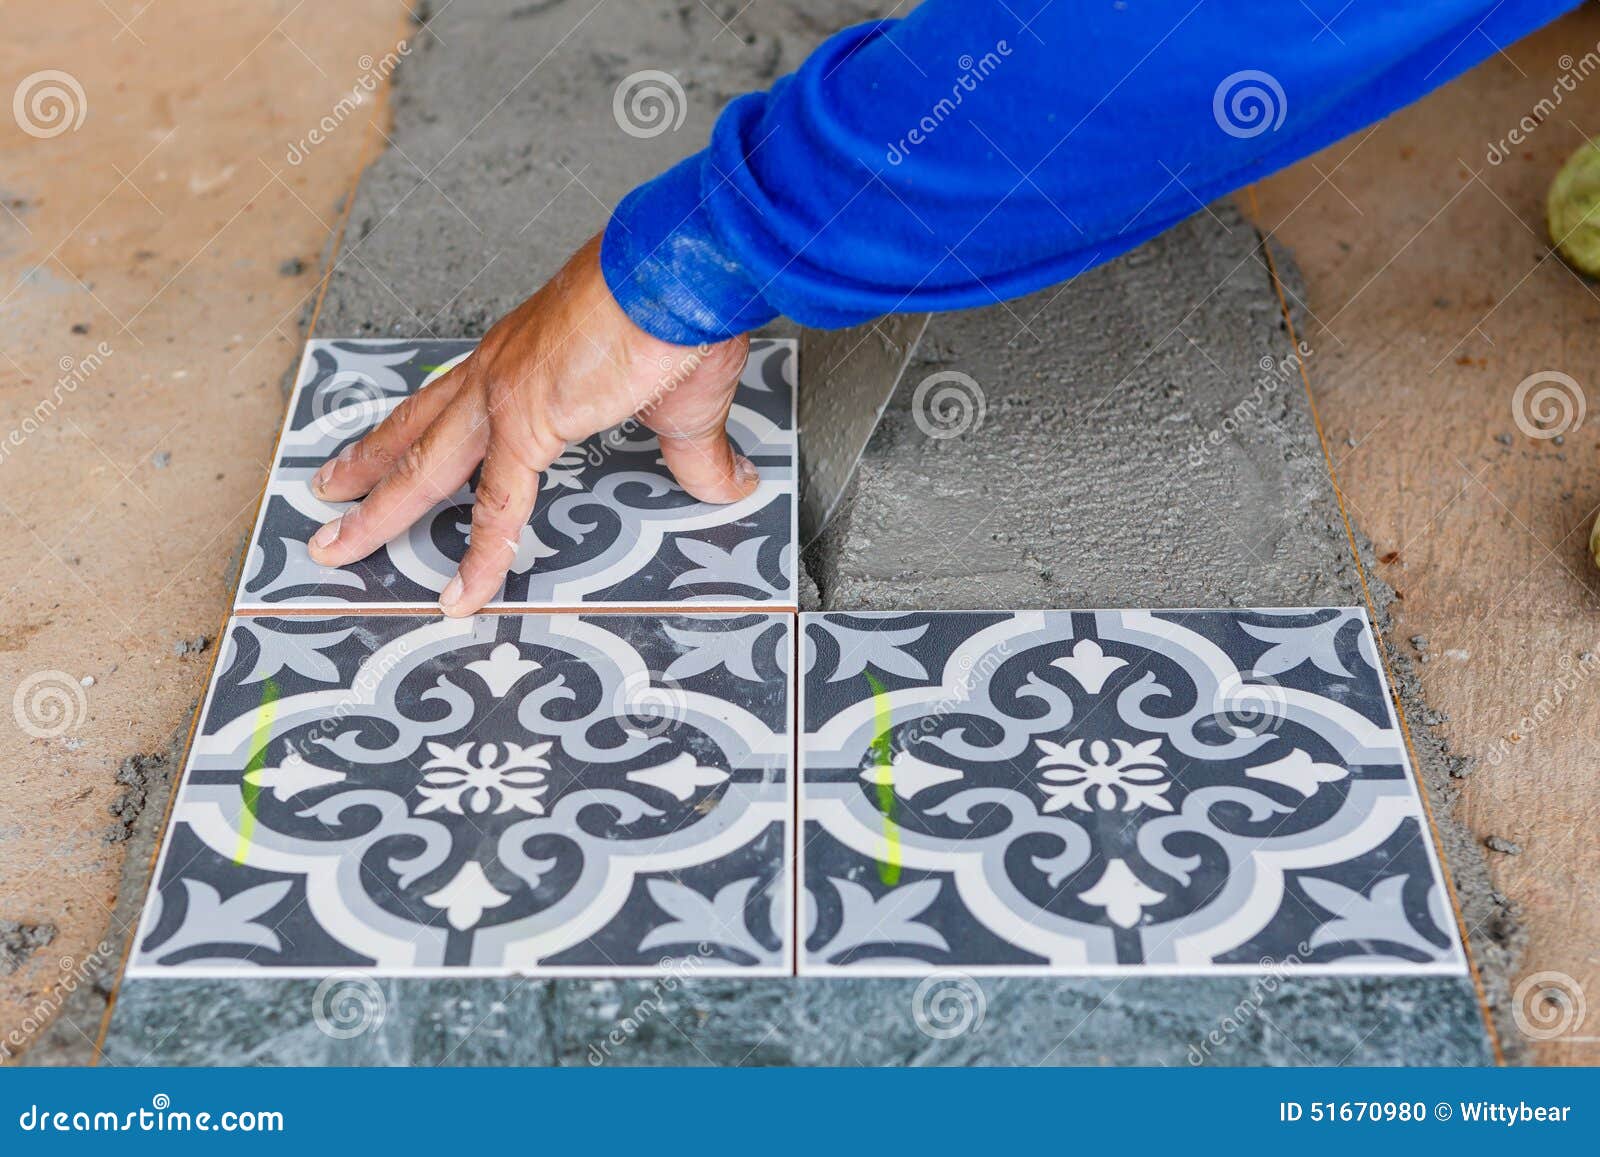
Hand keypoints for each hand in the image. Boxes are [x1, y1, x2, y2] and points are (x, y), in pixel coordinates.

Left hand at [304, 233, 755, 615]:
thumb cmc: (681, 313)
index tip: (393, 454)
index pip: (457, 403)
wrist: (684, 272)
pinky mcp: (530, 421)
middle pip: (415, 429)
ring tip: (336, 544)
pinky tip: (463, 595)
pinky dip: (482, 556)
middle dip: (366, 465)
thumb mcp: (683, 403)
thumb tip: (727, 482)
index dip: (421, 433)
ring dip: (377, 509)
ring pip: (423, 466)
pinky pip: (498, 505)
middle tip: (326, 490)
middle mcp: (501, 370)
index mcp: (526, 356)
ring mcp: (506, 395)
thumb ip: (695, 454)